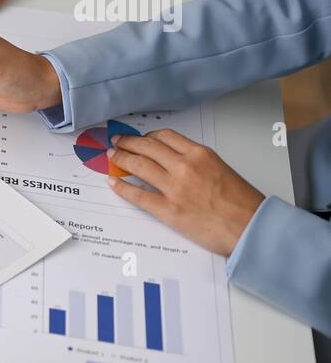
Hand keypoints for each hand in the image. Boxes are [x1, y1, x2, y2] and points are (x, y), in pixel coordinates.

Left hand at [107, 131, 263, 255]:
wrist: (250, 227)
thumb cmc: (242, 202)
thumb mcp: (221, 169)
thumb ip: (197, 162)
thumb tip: (173, 160)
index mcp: (200, 154)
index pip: (164, 136)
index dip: (146, 136)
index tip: (138, 138)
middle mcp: (185, 167)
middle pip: (147, 147)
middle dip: (128, 143)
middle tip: (117, 143)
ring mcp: (174, 188)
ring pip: (138, 166)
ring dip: (121, 159)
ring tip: (112, 157)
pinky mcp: (168, 210)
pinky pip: (137, 195)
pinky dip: (121, 187)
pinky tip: (114, 182)